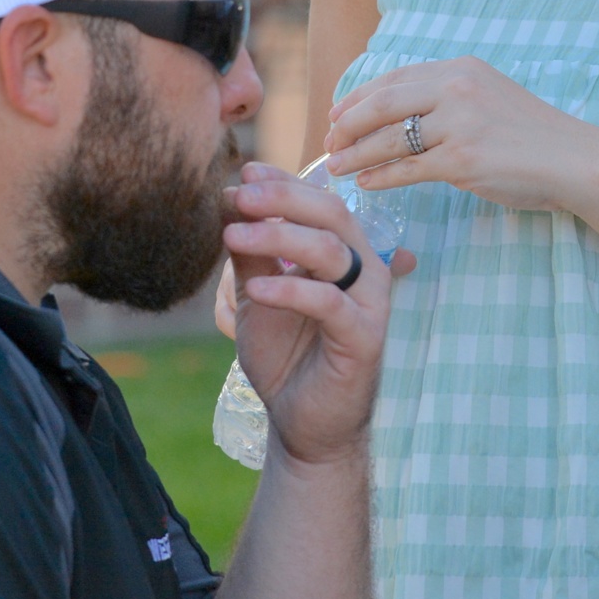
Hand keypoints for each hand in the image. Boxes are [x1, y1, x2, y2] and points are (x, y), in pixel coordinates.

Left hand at [222, 162, 389, 467]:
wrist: (300, 425)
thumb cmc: (284, 356)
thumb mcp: (256, 295)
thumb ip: (250, 251)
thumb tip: (228, 198)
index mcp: (343, 253)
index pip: (320, 202)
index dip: (284, 182)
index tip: (243, 173)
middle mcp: (365, 270)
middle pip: (332, 214)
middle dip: (284, 198)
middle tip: (239, 195)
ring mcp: (369, 303)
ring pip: (331, 251)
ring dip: (280, 235)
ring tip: (233, 235)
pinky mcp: (364, 338)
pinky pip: (329, 302)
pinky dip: (290, 288)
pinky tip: (254, 288)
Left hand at [322, 56, 598, 213]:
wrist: (574, 159)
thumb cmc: (531, 134)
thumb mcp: (488, 96)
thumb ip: (449, 96)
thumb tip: (399, 109)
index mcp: (461, 69)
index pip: (395, 78)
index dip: (359, 97)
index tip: (336, 114)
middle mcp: (457, 89)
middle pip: (383, 103)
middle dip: (348, 124)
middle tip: (328, 141)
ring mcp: (460, 124)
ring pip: (390, 138)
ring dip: (356, 154)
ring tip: (336, 166)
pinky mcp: (463, 160)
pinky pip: (408, 168)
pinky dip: (381, 176)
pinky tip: (367, 182)